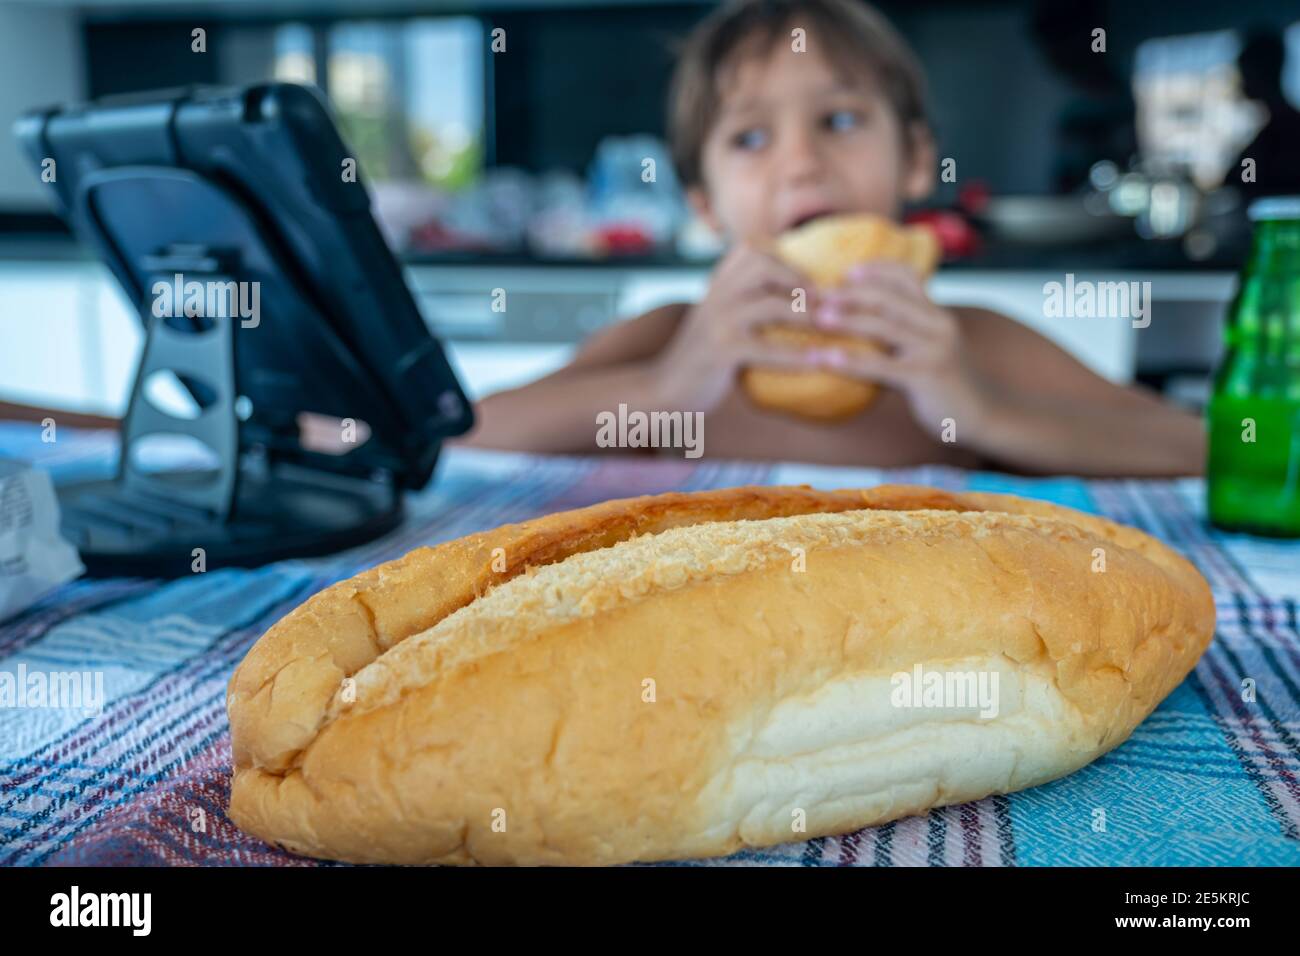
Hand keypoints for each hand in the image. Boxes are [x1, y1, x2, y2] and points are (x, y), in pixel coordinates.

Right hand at [647, 239, 826, 412]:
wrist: (664, 391)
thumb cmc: (702, 360)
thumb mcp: (720, 322)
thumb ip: (746, 305)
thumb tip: (795, 301)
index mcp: (716, 285)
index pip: (754, 250)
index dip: (788, 261)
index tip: (813, 282)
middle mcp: (715, 295)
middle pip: (764, 266)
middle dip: (801, 282)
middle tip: (829, 302)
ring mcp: (716, 322)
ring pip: (771, 305)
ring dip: (808, 317)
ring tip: (835, 329)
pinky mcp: (720, 351)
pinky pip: (765, 349)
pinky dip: (796, 356)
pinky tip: (819, 363)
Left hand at [809, 261, 996, 441]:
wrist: (983, 417)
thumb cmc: (948, 385)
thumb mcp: (931, 350)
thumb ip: (906, 334)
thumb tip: (865, 326)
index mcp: (938, 315)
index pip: (907, 278)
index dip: (876, 271)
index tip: (846, 271)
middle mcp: (938, 325)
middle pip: (888, 298)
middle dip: (850, 293)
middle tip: (815, 294)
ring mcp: (933, 349)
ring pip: (883, 326)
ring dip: (847, 319)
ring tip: (817, 318)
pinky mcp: (925, 376)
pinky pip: (881, 365)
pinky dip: (851, 361)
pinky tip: (826, 359)